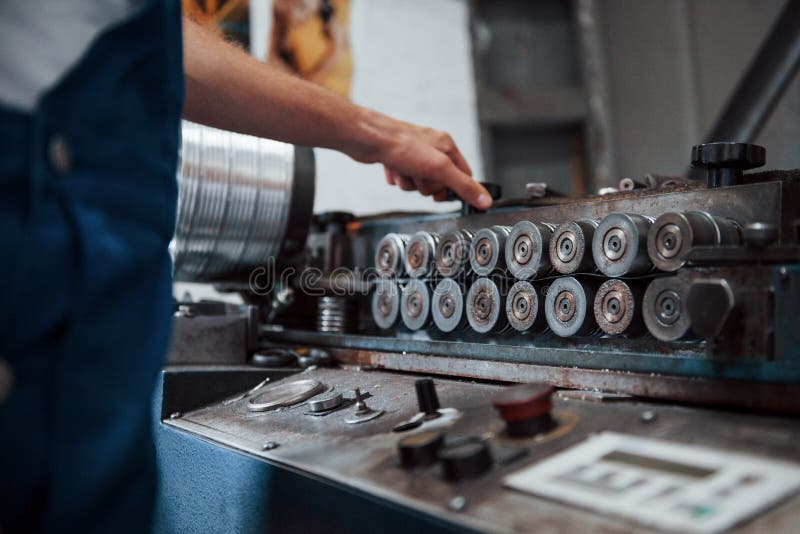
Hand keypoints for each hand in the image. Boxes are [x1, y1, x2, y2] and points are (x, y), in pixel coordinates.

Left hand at [350, 110, 492, 209]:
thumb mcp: (439, 169)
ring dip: (409, 183)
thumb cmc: (402, 147)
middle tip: (418, 177)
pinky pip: (402, 179)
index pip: (464, 175)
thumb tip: (485, 200)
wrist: (367, 139)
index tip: (442, 195)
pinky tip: (391, 169)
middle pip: (439, 182)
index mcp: (447, 146)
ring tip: (402, 171)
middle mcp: (432, 147)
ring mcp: (413, 152)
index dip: (453, 189)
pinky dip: (397, 178)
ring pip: (419, 182)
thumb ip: (463, 186)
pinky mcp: (397, 158)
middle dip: (426, 186)